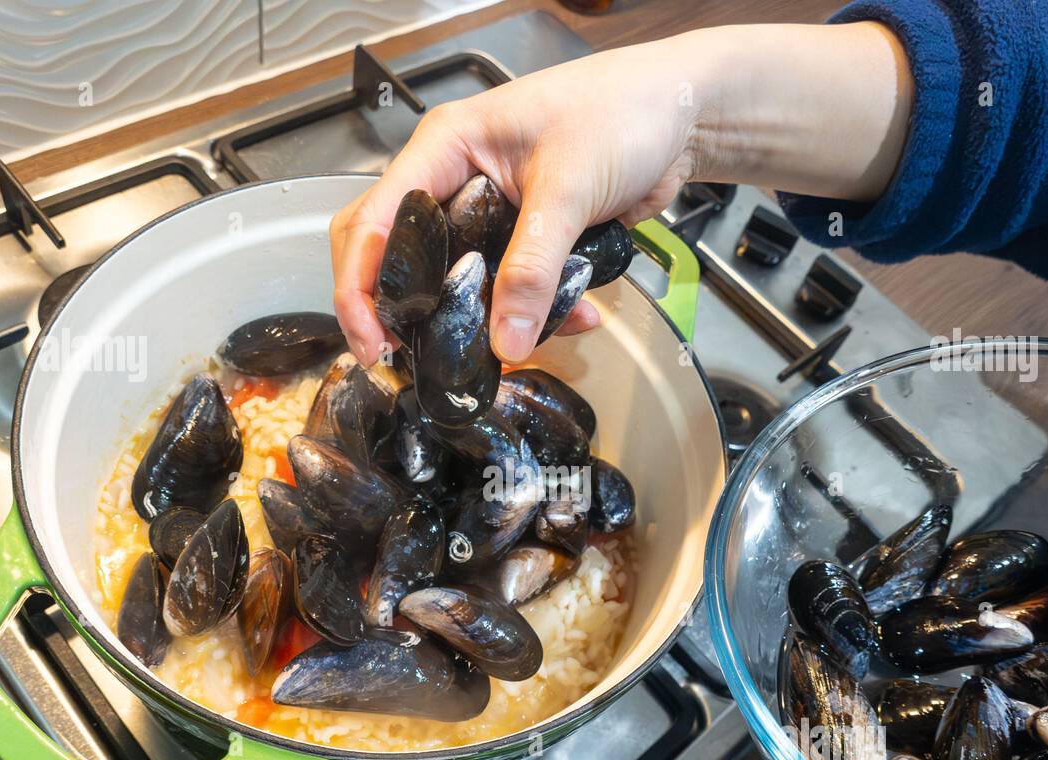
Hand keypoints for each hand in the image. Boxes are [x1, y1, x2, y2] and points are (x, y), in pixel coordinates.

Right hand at [331, 23, 911, 366]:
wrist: (685, 112)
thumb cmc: (622, 111)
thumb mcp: (569, 189)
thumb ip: (534, 268)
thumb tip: (505, 343)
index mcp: (445, 149)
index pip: (375, 222)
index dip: (361, 287)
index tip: (376, 341)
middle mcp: (455, 181)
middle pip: (401, 256)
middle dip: (407, 312)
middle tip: (413, 360)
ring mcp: (490, 211)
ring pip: (461, 281)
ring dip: (485, 317)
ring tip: (515, 348)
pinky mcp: (527, 238)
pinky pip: (513, 287)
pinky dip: (536, 310)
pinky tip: (577, 317)